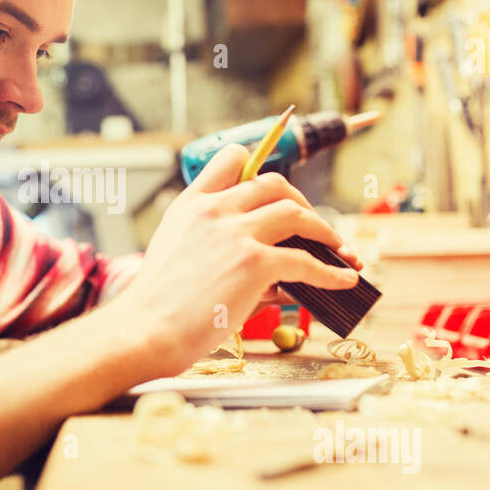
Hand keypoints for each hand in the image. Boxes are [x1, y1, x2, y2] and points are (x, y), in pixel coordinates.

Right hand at [107, 143, 359, 377]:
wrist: (145, 330)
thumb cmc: (158, 307)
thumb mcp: (179, 256)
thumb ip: (217, 247)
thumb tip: (276, 272)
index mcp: (190, 204)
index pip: (231, 159)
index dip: (260, 169)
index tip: (277, 190)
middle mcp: (213, 210)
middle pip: (274, 184)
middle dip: (303, 202)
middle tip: (314, 226)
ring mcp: (234, 233)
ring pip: (296, 214)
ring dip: (325, 231)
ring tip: (339, 249)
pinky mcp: (253, 263)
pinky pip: (305, 260)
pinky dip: (331, 271)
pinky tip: (344, 280)